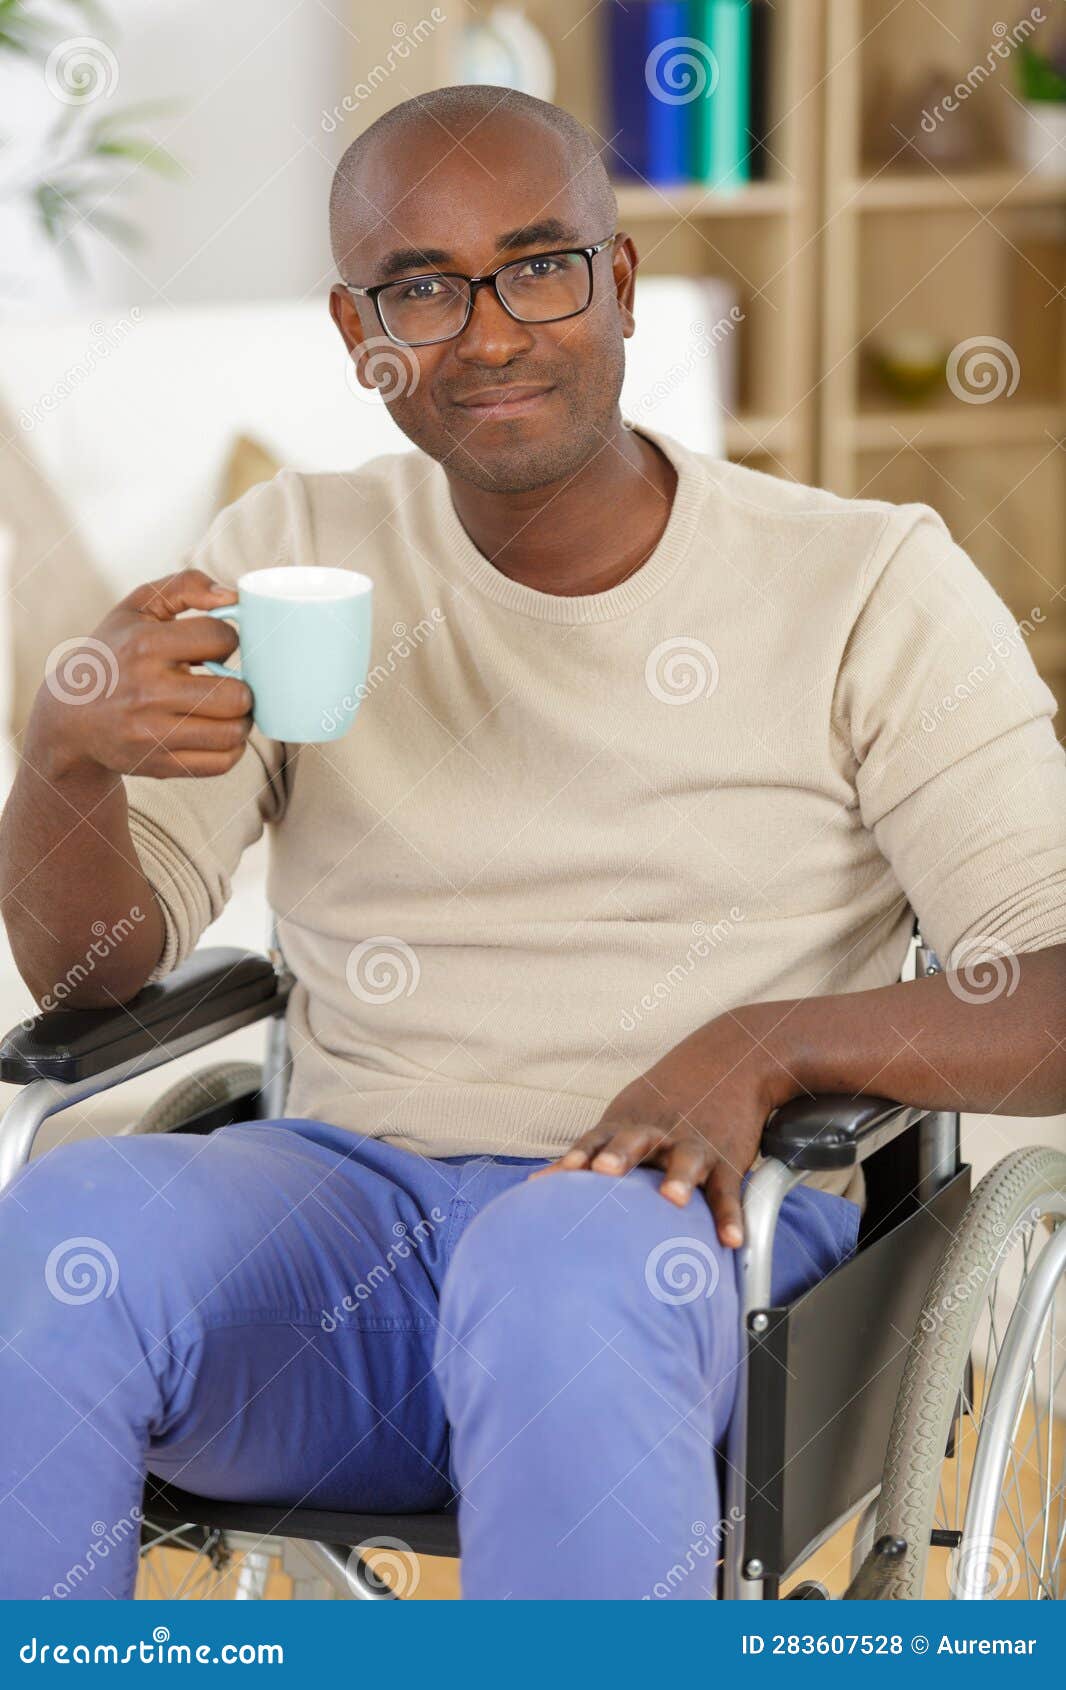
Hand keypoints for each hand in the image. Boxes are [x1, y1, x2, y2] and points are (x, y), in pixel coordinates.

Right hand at [30, 569, 253, 781]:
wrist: (70, 717)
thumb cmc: (115, 653)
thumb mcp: (137, 608)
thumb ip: (185, 586)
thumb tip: (233, 598)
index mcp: (144, 646)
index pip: (221, 638)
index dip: (227, 639)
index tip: (214, 646)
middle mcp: (147, 692)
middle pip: (236, 694)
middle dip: (243, 686)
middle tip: (229, 681)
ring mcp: (152, 733)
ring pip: (234, 732)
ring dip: (241, 719)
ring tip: (228, 708)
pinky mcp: (159, 765)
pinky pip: (222, 763)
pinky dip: (232, 748)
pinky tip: (219, 732)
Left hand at [532, 1007, 799, 1246]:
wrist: (729, 1063)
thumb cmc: (662, 1105)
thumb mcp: (626, 1118)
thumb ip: (589, 1152)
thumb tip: (537, 1184)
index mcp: (628, 1124)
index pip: (596, 1140)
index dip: (577, 1155)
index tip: (555, 1175)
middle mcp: (658, 1133)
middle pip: (635, 1141)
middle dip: (619, 1155)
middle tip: (604, 1170)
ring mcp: (694, 1146)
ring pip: (686, 1161)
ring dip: (678, 1178)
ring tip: (673, 1198)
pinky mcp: (726, 1162)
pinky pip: (727, 1192)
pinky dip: (730, 1216)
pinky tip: (731, 1240)